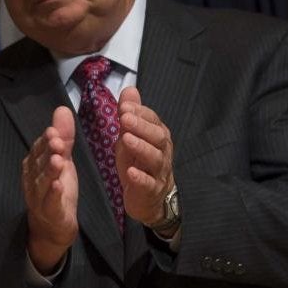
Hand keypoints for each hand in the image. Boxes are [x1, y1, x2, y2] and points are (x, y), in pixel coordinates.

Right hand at [23, 105, 79, 270]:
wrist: (52, 225)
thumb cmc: (56, 189)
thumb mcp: (62, 160)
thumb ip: (62, 137)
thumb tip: (62, 108)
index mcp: (34, 164)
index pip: (38, 149)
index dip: (45, 141)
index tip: (54, 131)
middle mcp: (32, 179)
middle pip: (39, 163)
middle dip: (47, 152)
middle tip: (58, 141)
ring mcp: (38, 197)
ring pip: (43, 182)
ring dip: (49, 171)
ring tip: (59, 161)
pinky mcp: (49, 212)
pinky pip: (50, 203)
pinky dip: (53, 195)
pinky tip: (59, 186)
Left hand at [114, 86, 174, 227]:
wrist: (150, 198)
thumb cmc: (139, 163)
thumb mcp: (131, 136)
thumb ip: (131, 114)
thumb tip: (129, 89)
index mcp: (158, 137)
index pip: (153, 120)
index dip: (140, 112)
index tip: (124, 106)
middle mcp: (162, 152)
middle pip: (157, 137)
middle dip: (141, 126)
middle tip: (125, 117)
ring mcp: (158, 172)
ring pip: (154, 158)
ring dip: (141, 147)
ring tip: (126, 139)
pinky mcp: (151, 190)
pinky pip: (148, 183)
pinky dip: (140, 177)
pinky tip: (131, 172)